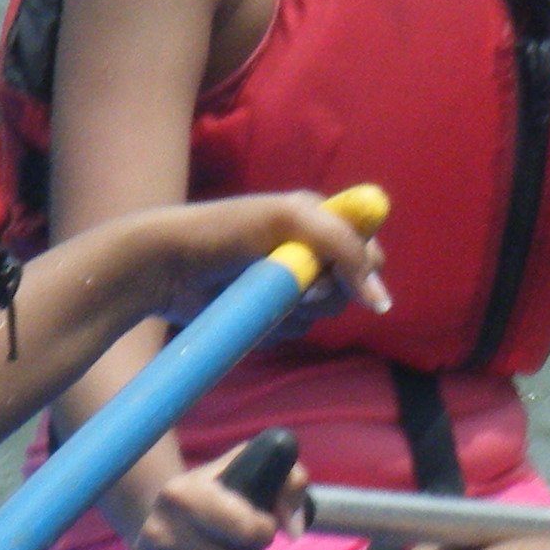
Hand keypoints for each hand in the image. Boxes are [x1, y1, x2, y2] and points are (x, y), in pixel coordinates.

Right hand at [126, 446, 304, 549]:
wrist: (164, 516)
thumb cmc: (220, 495)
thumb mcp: (256, 471)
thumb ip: (290, 482)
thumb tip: (293, 529)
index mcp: (180, 493)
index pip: (247, 532)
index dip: (264, 531)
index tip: (258, 523)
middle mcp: (155, 530)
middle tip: (237, 546)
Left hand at [137, 190, 388, 327]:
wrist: (168, 265)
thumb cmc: (225, 231)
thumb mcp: (289, 219)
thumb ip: (341, 245)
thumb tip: (380, 298)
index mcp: (318, 218)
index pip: (368, 247)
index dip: (362, 267)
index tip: (341, 279)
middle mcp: (309, 251)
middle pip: (350, 287)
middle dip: (325, 292)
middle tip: (298, 289)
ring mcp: (289, 285)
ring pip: (322, 315)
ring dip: (296, 312)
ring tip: (264, 294)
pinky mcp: (269, 313)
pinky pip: (294, 331)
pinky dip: (276, 327)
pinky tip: (252, 313)